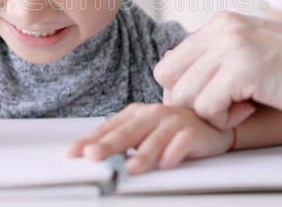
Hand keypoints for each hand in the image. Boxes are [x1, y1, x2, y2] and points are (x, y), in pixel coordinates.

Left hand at [66, 103, 232, 173]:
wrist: (208, 124)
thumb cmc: (170, 130)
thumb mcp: (142, 133)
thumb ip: (121, 142)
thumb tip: (90, 154)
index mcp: (136, 114)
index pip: (108, 127)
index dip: (90, 139)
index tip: (73, 153)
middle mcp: (152, 114)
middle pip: (127, 131)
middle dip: (108, 144)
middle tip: (93, 155)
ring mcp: (173, 121)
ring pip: (154, 138)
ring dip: (142, 153)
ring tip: (131, 168)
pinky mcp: (192, 132)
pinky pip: (182, 142)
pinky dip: (174, 152)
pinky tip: (166, 163)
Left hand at [155, 12, 281, 130]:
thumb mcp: (254, 50)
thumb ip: (219, 57)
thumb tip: (176, 77)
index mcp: (221, 22)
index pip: (171, 61)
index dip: (187, 88)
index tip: (219, 96)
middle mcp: (221, 28)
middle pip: (167, 76)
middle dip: (189, 100)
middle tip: (225, 105)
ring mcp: (231, 46)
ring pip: (183, 94)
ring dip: (210, 111)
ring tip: (244, 106)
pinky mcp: (242, 69)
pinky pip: (205, 107)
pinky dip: (225, 118)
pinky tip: (252, 108)